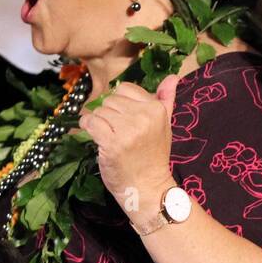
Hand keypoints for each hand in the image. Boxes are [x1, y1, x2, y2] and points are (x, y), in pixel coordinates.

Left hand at [79, 74, 178, 222]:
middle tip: (116, 131)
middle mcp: (144, 116)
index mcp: (157, 109)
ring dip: (98, 123)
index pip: (125, 89)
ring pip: (99, 111)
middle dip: (108, 113)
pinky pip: (90, 123)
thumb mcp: (165, 125)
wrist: (148, 186)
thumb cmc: (153, 156)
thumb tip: (174, 76)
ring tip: (108, 137)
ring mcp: (128, 130)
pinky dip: (87, 128)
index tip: (124, 119)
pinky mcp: (112, 142)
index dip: (120, 103)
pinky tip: (96, 138)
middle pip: (110, 100)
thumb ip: (167, 100)